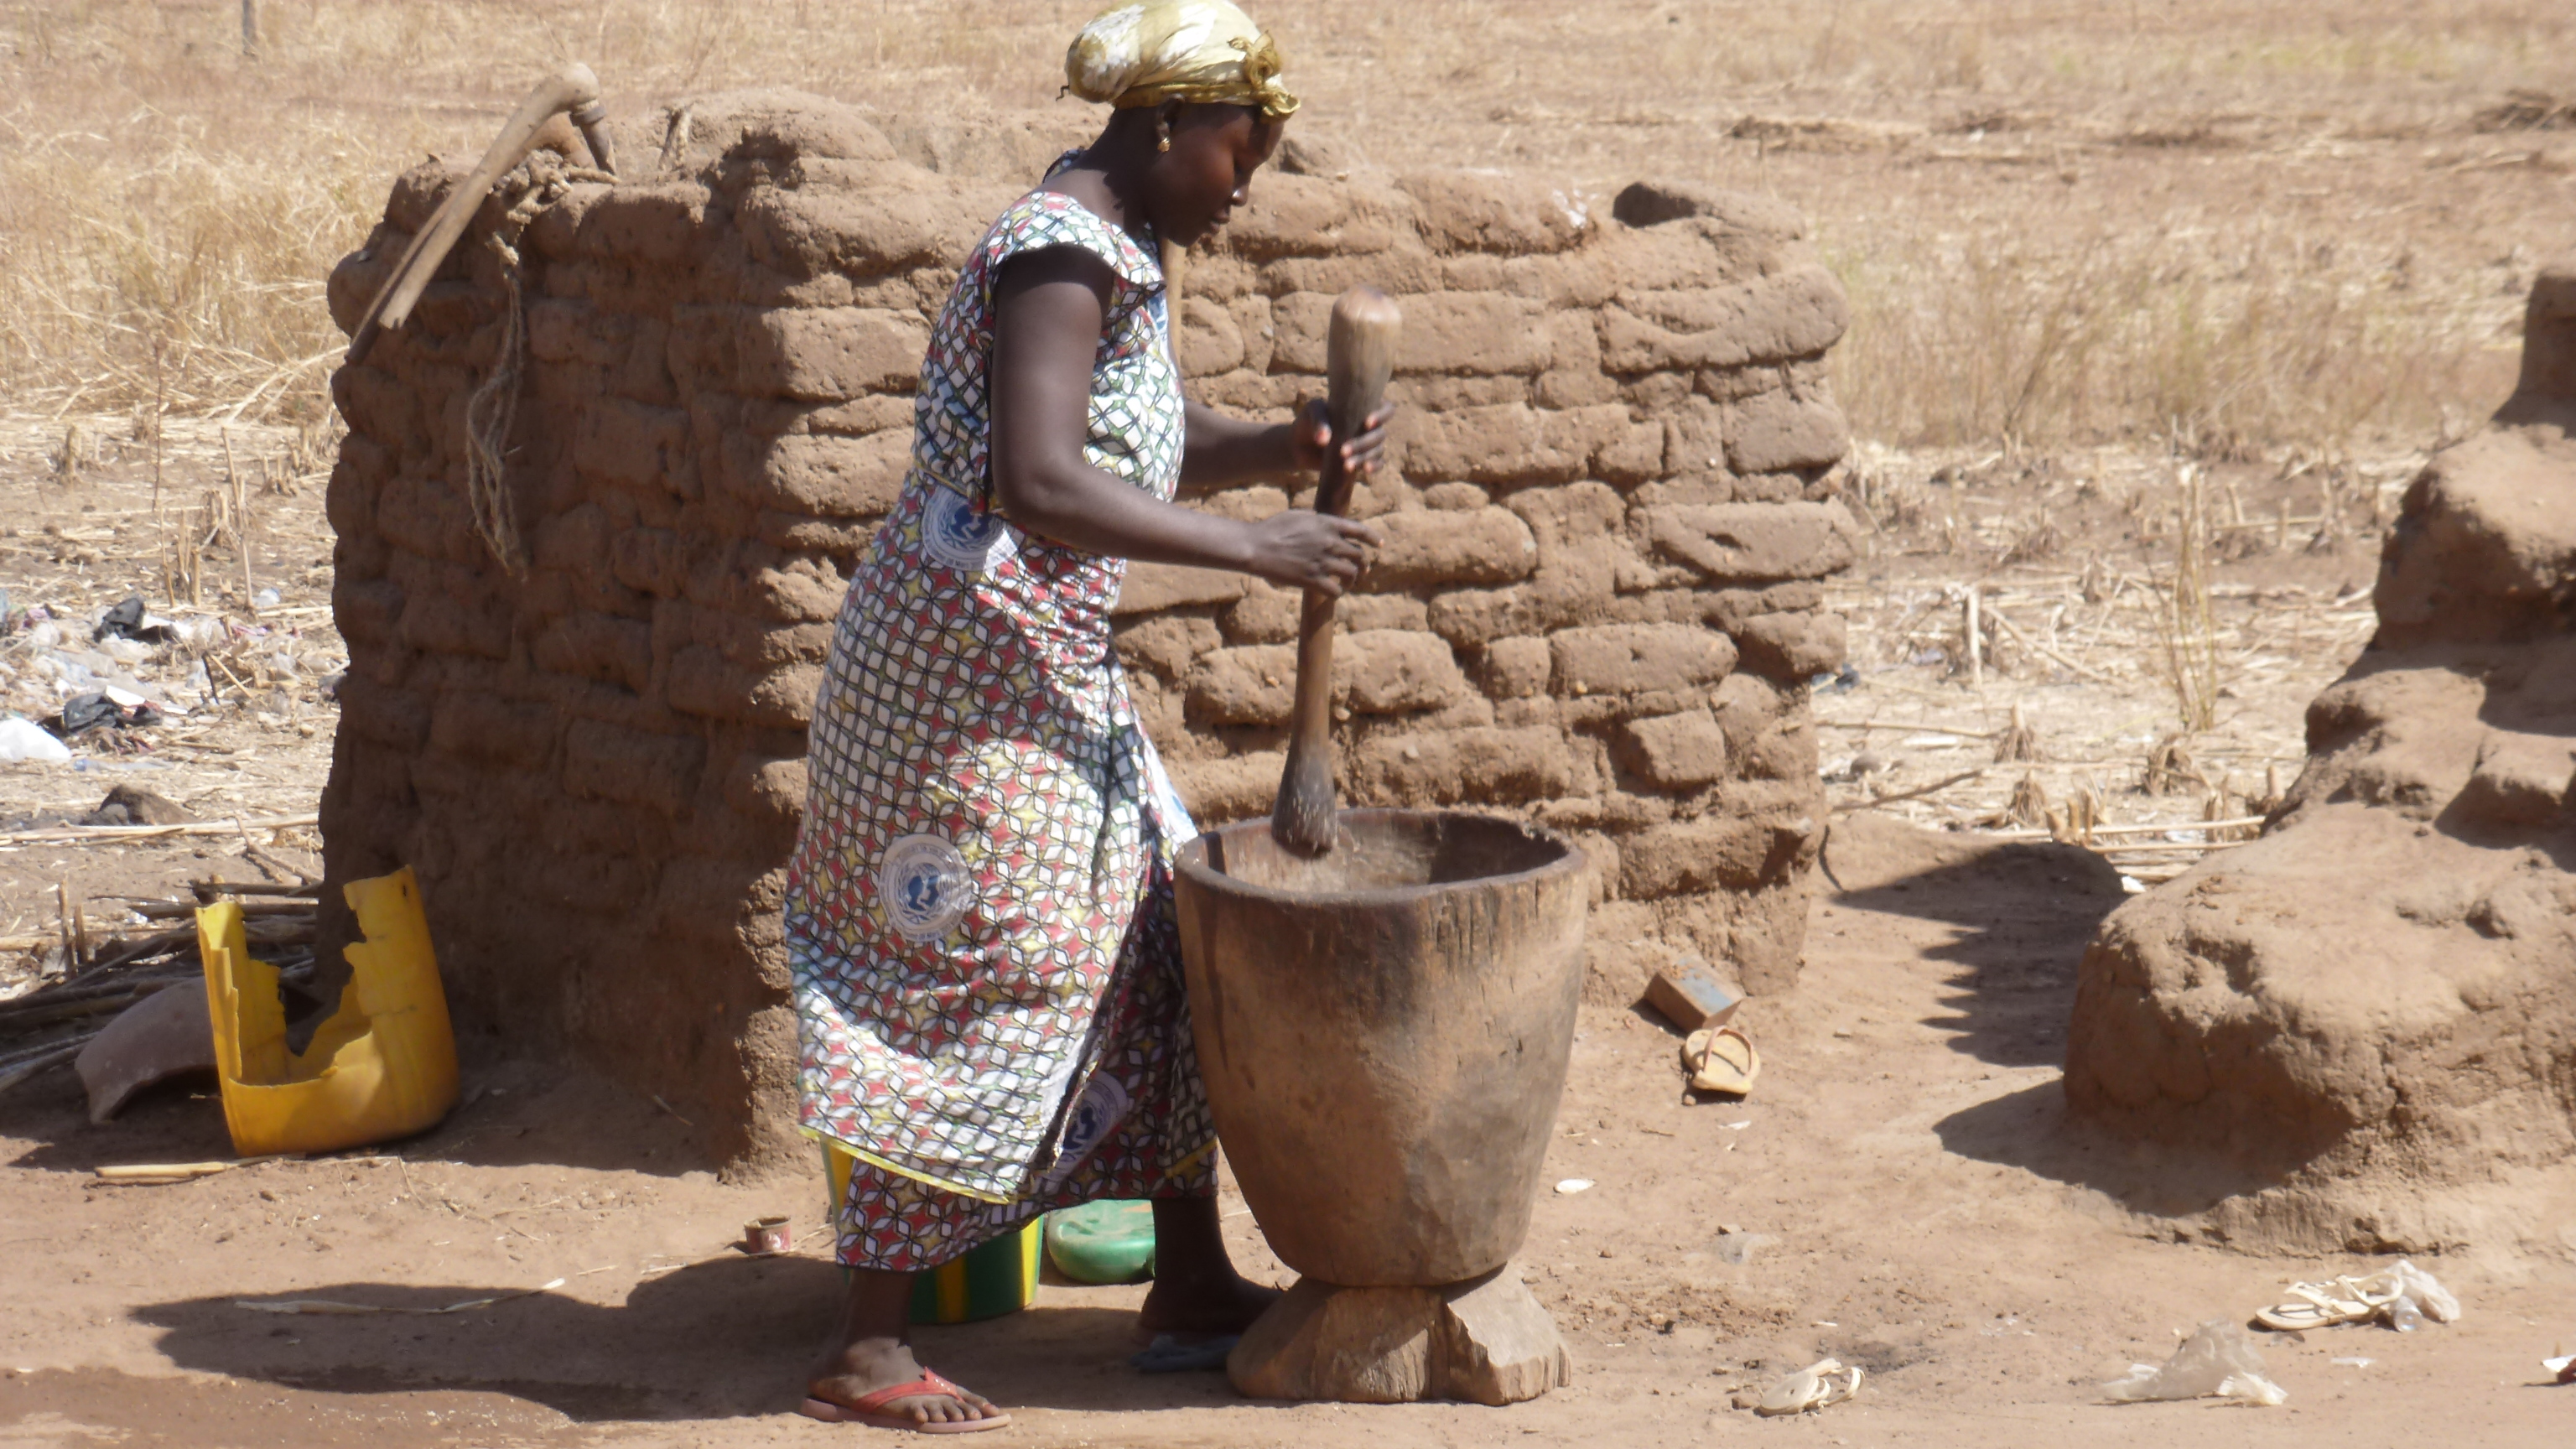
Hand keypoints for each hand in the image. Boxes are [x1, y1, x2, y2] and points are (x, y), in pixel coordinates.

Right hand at [1243, 511, 1378, 595]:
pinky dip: (1338, 592)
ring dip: (1353, 580)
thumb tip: (1326, 524)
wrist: (1257, 547)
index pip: (1360, 531)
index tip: (1379, 544)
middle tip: (1362, 570)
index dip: (1373, 538)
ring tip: (1348, 583)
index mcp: (1327, 524)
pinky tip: (1333, 591)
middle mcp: (1330, 542)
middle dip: (1363, 564)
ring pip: (1352, 574)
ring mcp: (1323, 562)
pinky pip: (1336, 590)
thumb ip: (1317, 520)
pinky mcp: (1313, 580)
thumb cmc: (1273, 528)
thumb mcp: (1298, 515)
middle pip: (1359, 555)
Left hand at [1289, 400, 1393, 479]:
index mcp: (1362, 406)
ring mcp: (1367, 443)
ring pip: (1379, 450)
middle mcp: (1369, 425)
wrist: (1299, 445)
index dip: (1382, 415)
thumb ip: (1319, 421)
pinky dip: (1374, 466)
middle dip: (1364, 443)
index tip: (1366, 423)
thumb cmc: (1308, 421)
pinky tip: (1364, 470)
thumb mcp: (1311, 413)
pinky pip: (1378, 463)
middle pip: (1380, 434)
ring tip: (1346, 465)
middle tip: (1342, 451)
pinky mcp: (1363, 459)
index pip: (1386, 408)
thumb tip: (1325, 439)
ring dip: (1365, 457)